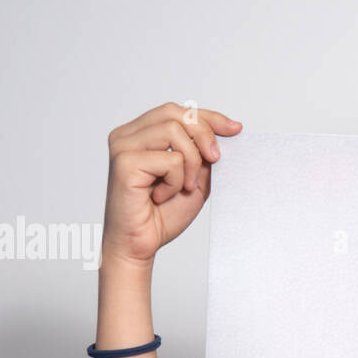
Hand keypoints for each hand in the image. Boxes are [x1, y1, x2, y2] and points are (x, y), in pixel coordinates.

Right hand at [102, 102, 243, 267]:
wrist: (140, 245)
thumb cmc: (161, 215)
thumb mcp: (194, 178)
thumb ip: (202, 154)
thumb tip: (225, 130)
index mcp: (140, 134)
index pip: (177, 111)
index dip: (209, 117)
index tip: (235, 128)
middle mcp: (127, 135)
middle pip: (175, 113)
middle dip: (204, 134)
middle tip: (216, 160)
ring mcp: (123, 146)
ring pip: (174, 131)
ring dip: (190, 162)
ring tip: (184, 187)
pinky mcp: (125, 162)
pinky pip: (170, 159)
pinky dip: (176, 181)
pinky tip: (162, 196)